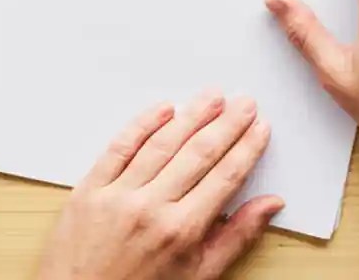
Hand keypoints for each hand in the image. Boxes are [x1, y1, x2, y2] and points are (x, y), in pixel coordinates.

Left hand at [38, 93, 281, 279]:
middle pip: (199, 153)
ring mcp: (117, 196)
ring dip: (192, 115)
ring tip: (212, 97)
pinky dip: (142, 124)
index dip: (246, 148)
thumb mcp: (198, 276)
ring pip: (162, 144)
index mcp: (181, 231)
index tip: (260, 128)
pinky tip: (163, 109)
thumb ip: (236, 237)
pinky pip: (119, 148)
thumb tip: (270, 205)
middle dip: (227, 124)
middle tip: (245, 103)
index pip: (225, 177)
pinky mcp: (89, 190)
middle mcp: (150, 209)